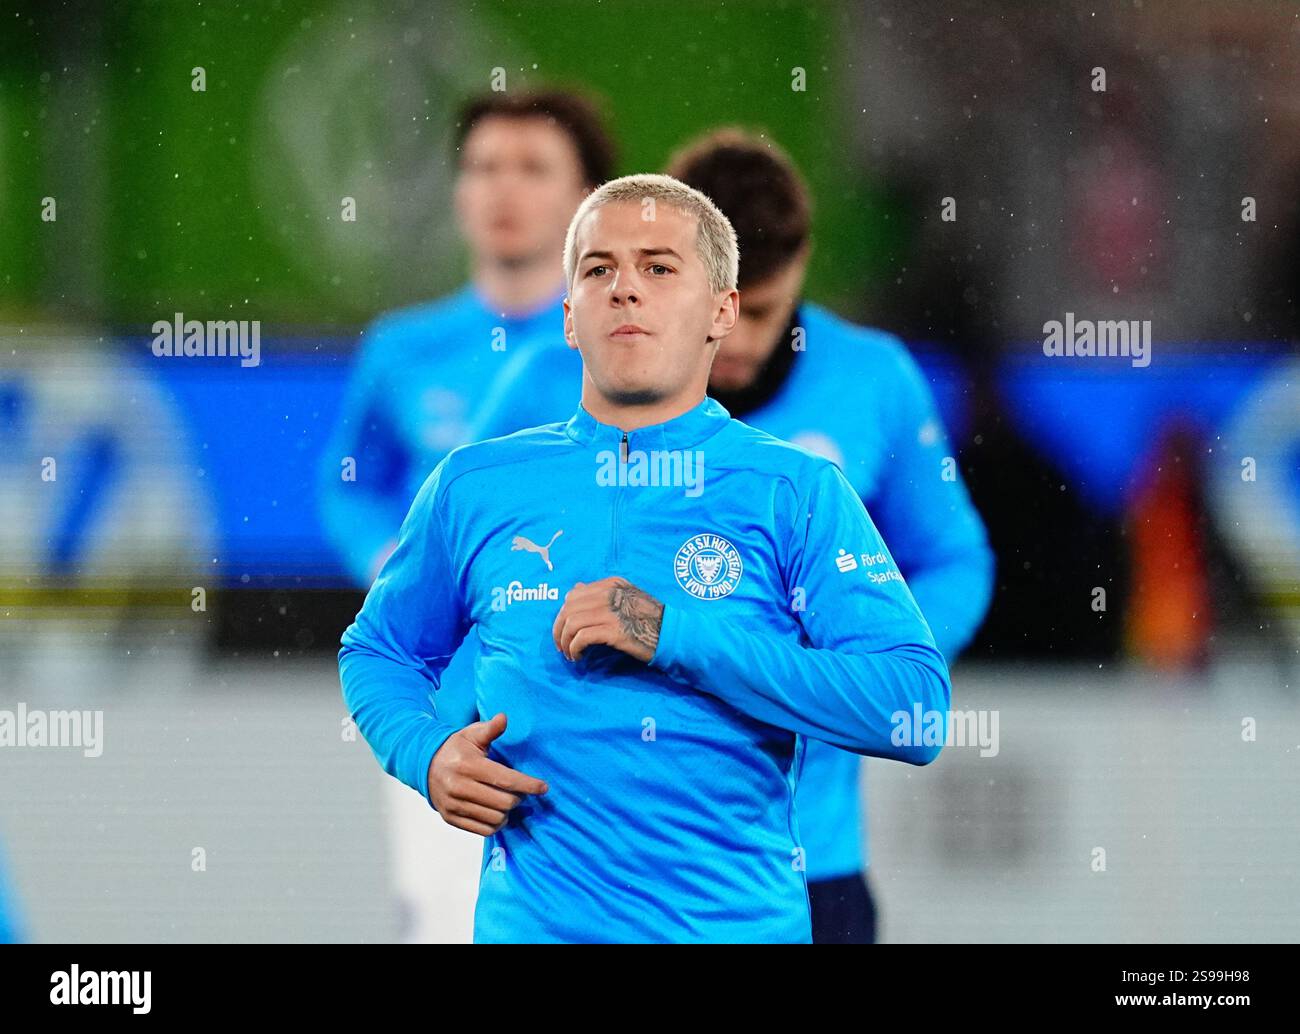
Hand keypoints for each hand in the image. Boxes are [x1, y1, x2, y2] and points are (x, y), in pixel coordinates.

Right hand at [426, 712, 548, 834]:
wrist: (424, 765)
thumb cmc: (455, 749)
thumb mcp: (471, 734)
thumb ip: (490, 729)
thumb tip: (504, 718)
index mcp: (467, 765)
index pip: (505, 779)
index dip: (528, 785)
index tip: (543, 787)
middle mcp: (459, 787)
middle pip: (503, 802)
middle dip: (518, 798)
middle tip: (520, 792)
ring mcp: (454, 805)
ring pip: (495, 819)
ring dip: (508, 812)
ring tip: (508, 802)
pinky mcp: (451, 818)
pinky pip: (482, 830)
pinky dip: (495, 825)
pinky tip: (497, 813)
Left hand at [552, 576, 663, 663]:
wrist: (672, 634)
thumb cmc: (650, 619)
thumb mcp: (627, 597)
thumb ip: (603, 593)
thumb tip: (576, 589)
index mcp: (611, 585)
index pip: (574, 595)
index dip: (562, 615)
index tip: (563, 631)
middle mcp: (609, 594)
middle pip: (568, 609)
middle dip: (559, 630)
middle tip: (561, 646)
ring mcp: (612, 612)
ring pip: (571, 623)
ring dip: (565, 642)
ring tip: (569, 654)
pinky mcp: (615, 631)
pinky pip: (582, 638)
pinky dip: (574, 648)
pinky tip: (578, 657)